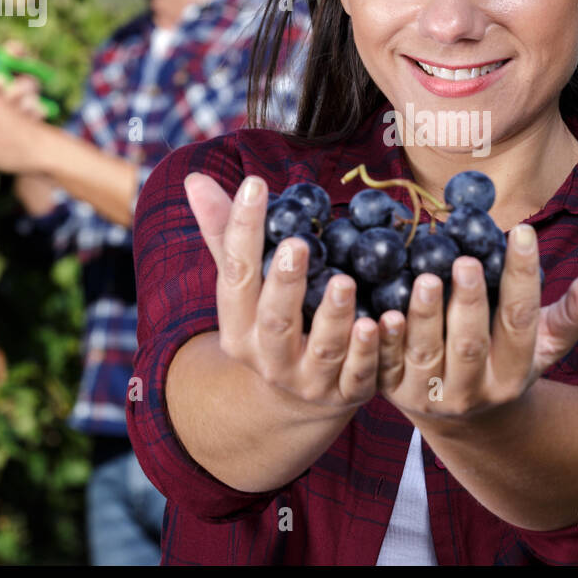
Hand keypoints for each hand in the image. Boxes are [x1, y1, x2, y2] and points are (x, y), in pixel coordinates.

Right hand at [183, 172, 398, 415]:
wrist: (300, 397)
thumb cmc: (271, 318)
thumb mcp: (249, 284)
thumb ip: (227, 234)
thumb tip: (196, 180)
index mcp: (238, 327)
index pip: (236, 275)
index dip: (242, 230)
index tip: (255, 185)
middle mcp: (269, 358)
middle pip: (274, 320)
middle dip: (285, 283)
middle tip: (298, 244)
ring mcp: (309, 380)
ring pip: (322, 349)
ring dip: (333, 315)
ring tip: (344, 280)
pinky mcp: (347, 393)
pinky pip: (360, 373)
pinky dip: (371, 349)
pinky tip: (381, 322)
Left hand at [378, 222, 577, 426]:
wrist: (461, 417)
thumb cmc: (505, 360)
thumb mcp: (541, 344)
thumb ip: (570, 312)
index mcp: (513, 373)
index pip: (520, 321)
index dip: (523, 277)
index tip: (522, 232)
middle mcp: (472, 390)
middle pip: (470, 344)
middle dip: (470, 302)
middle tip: (466, 260)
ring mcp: (429, 395)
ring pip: (426, 354)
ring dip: (424, 315)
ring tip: (426, 277)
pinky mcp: (390, 392)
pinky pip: (383, 366)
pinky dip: (381, 340)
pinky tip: (380, 312)